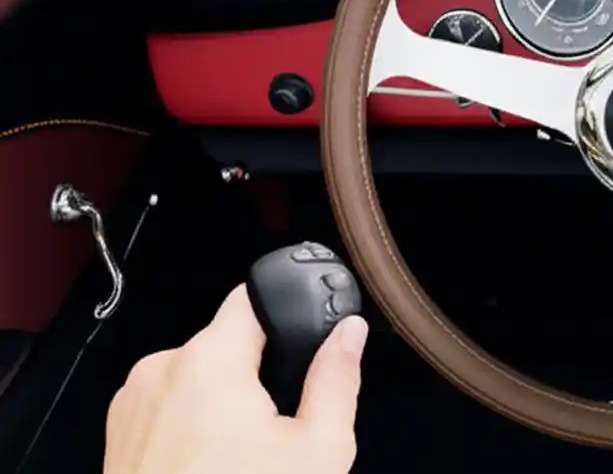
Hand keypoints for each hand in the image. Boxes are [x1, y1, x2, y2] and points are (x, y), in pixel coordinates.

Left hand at [104, 285, 367, 473]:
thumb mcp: (317, 450)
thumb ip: (337, 379)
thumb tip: (349, 335)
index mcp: (210, 362)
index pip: (253, 297)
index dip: (288, 309)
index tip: (307, 334)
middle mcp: (162, 372)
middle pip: (228, 344)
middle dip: (260, 374)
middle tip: (281, 429)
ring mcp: (133, 405)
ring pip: (199, 380)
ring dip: (226, 404)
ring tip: (245, 460)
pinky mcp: (120, 437)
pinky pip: (170, 410)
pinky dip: (195, 429)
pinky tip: (215, 470)